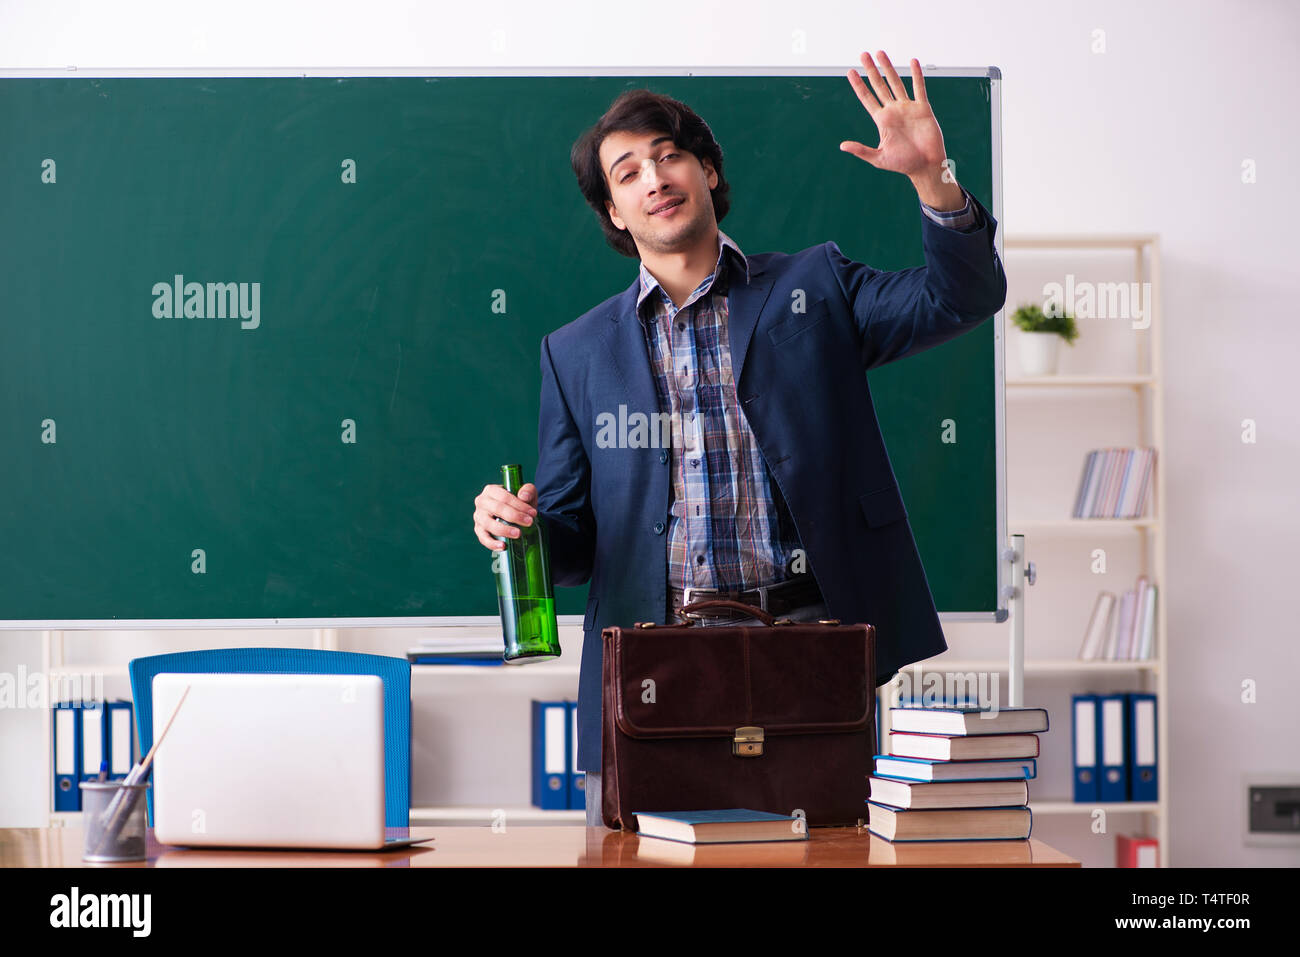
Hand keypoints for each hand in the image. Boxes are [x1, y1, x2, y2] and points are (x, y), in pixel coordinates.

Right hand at [473, 482, 538, 551]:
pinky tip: (503, 546)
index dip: (519, 505)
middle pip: (497, 508)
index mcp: (491, 490)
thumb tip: (523, 496)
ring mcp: (478, 517)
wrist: (514, 516)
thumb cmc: (519, 503)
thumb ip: (528, 490)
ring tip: (518, 534)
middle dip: (515, 516)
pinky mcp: (478, 530)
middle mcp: (482, 502)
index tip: (533, 513)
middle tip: (529, 522)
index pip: (504, 497)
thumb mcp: (526, 494)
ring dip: (504, 529)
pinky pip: (483, 538)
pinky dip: (492, 543)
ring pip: (489, 524)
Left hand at [840, 51, 959, 205]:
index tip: (850, 72)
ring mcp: (907, 108)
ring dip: (888, 68)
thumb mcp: (878, 158)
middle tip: (863, 54)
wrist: (925, 166)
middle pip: (879, 85)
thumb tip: (842, 146)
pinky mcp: (922, 108)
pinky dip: (916, 74)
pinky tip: (912, 61)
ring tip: (881, 53)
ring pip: (896, 82)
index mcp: (882, 120)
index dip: (858, 85)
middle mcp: (893, 111)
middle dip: (871, 70)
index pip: (867, 98)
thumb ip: (861, 150)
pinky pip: (919, 88)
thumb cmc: (903, 164)